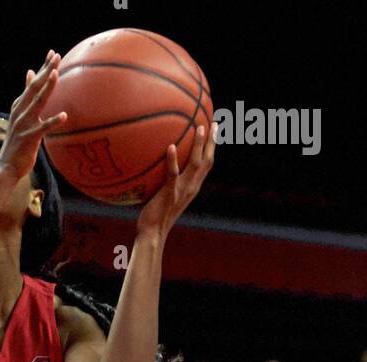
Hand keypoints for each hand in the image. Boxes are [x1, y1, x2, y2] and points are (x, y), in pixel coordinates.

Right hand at [0, 52, 66, 180]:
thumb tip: (29, 78)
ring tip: (56, 73)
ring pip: (37, 101)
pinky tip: (64, 116)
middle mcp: (20, 112)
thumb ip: (26, 101)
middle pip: (34, 87)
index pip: (32, 83)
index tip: (52, 54)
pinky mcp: (28, 138)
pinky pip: (43, 128)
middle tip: (56, 55)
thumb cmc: (17, 145)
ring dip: (47, 87)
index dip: (42, 68)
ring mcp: (23, 124)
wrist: (6, 168)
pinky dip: (53, 121)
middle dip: (45, 70)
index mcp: (19, 107)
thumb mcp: (20, 120)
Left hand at [136, 120, 215, 240]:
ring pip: (195, 165)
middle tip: (215, 123)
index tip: (214, 130)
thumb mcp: (165, 195)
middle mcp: (191, 188)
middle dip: (212, 142)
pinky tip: (171, 147)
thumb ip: (168, 181)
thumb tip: (157, 163)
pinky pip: (173, 175)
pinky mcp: (169, 195)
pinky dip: (173, 161)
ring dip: (199, 146)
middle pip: (207, 161)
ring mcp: (181, 191)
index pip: (207, 165)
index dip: (212, 148)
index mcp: (192, 188)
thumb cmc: (154, 215)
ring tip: (200, 128)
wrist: (152, 234)